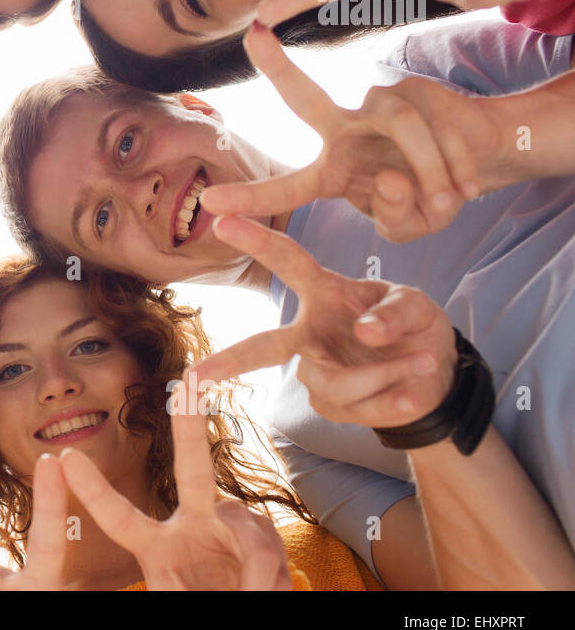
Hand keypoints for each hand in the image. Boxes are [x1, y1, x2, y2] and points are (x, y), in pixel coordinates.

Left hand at [58, 392, 292, 589]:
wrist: (242, 612)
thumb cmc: (201, 601)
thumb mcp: (175, 598)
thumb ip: (181, 590)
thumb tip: (227, 581)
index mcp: (155, 546)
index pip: (119, 516)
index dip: (94, 489)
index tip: (65, 457)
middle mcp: (192, 524)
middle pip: (192, 468)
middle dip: (190, 423)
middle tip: (190, 378)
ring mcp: (231, 525)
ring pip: (249, 532)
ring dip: (255, 576)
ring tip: (249, 596)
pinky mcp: (264, 535)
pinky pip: (269, 551)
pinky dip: (270, 583)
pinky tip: (265, 591)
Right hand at [196, 215, 456, 427]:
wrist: (437, 375)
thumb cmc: (415, 327)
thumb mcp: (417, 306)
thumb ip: (394, 312)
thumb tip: (363, 332)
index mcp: (324, 293)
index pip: (287, 262)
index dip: (256, 240)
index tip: (222, 220)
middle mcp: (310, 333)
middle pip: (262, 348)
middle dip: (228, 362)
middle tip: (193, 378)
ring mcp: (317, 371)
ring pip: (333, 383)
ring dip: (383, 375)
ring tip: (421, 362)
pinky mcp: (332, 405)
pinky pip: (357, 409)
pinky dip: (391, 402)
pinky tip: (410, 395)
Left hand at [200, 23, 504, 241]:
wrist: (479, 160)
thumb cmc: (429, 195)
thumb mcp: (411, 225)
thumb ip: (398, 218)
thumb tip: (391, 179)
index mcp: (331, 170)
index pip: (286, 186)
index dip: (251, 196)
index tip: (209, 203)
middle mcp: (344, 130)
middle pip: (305, 99)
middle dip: (279, 70)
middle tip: (254, 38)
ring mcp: (378, 104)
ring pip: (399, 123)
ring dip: (428, 168)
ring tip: (447, 202)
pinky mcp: (416, 89)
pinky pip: (435, 124)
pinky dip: (454, 163)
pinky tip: (467, 187)